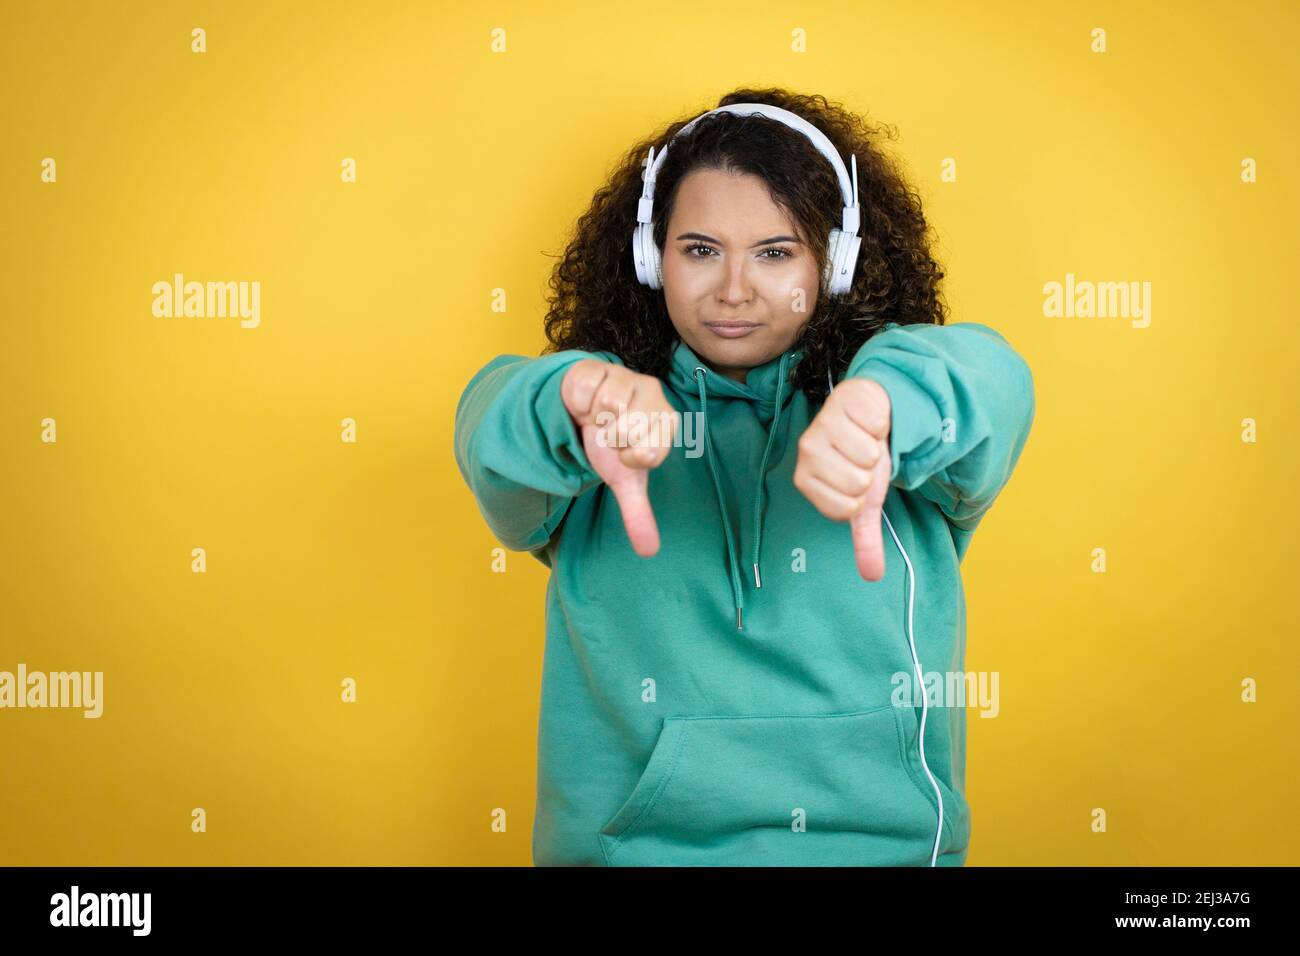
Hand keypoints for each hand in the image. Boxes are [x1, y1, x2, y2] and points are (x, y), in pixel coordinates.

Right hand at [560, 359, 678, 556]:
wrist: (581, 412)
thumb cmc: (611, 444)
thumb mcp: (624, 479)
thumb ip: (637, 513)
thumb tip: (648, 551)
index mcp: (666, 420)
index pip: (650, 451)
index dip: (631, 458)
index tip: (626, 454)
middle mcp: (651, 392)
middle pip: (629, 428)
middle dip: (611, 440)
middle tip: (609, 435)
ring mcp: (624, 376)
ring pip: (607, 407)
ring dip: (594, 421)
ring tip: (595, 419)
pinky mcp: (595, 367)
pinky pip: (584, 391)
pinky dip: (577, 404)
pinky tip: (582, 404)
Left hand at [793, 377, 891, 580]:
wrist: (870, 415)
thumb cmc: (861, 458)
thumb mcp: (865, 501)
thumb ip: (866, 538)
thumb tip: (873, 575)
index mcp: (806, 479)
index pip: (846, 509)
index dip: (861, 497)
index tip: (856, 479)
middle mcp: (807, 451)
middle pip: (858, 482)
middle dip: (870, 471)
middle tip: (862, 456)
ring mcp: (823, 423)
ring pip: (868, 454)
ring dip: (876, 446)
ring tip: (866, 438)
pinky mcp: (845, 399)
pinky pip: (877, 425)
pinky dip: (881, 423)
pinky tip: (870, 420)